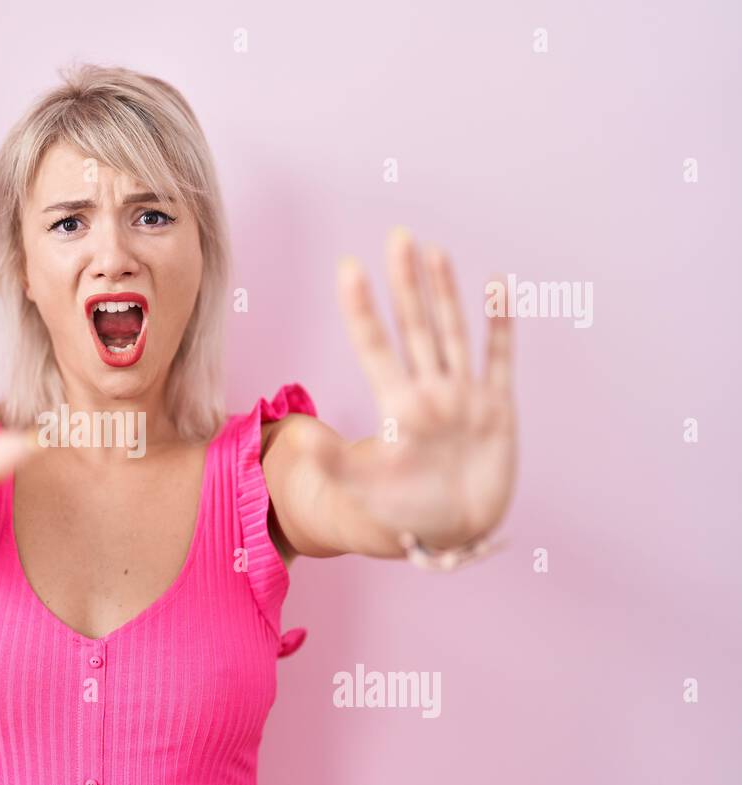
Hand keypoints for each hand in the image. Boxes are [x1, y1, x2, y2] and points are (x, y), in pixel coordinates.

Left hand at [330, 227, 517, 549]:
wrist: (453, 531)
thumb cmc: (404, 510)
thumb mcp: (365, 488)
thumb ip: (336, 464)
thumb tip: (300, 444)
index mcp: (396, 405)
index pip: (375, 346)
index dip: (362, 309)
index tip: (348, 268)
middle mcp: (428, 391)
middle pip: (414, 326)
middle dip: (405, 283)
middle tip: (396, 236)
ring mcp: (463, 396)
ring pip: (452, 333)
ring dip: (445, 293)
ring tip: (433, 252)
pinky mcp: (496, 409)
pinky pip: (499, 359)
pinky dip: (500, 325)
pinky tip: (496, 285)